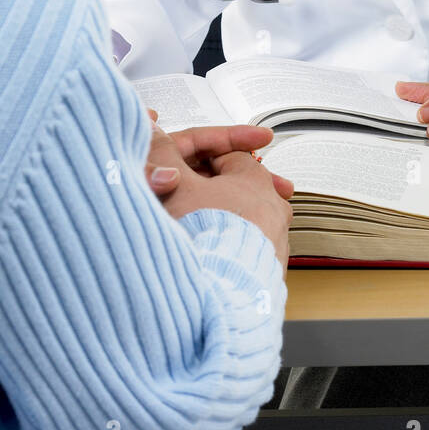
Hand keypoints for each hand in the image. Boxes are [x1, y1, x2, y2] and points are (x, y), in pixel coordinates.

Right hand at [146, 120, 292, 264]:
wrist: (219, 294)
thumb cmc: (203, 239)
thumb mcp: (175, 187)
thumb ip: (162, 155)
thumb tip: (153, 135)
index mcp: (254, 178)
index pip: (228, 154)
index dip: (201, 156)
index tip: (186, 163)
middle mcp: (273, 206)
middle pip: (239, 187)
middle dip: (213, 190)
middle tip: (189, 197)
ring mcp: (276, 239)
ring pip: (245, 219)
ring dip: (223, 220)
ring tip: (197, 229)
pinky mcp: (272, 269)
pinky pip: (249, 250)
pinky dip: (231, 248)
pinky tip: (211, 255)